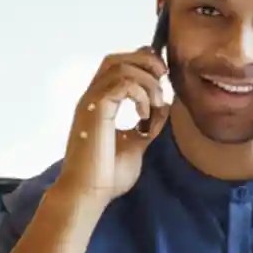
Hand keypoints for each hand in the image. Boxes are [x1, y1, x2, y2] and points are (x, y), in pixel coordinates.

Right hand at [54, 46, 169, 205]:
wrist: (89, 193)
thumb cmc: (107, 175)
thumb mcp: (136, 144)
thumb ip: (148, 124)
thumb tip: (163, 107)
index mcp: (100, 103)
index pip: (117, 66)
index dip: (140, 62)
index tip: (161, 78)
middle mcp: (93, 98)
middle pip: (116, 59)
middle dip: (145, 61)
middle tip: (163, 79)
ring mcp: (92, 102)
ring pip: (121, 67)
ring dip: (147, 81)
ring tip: (156, 103)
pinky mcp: (96, 110)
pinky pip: (122, 84)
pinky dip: (140, 94)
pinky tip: (144, 114)